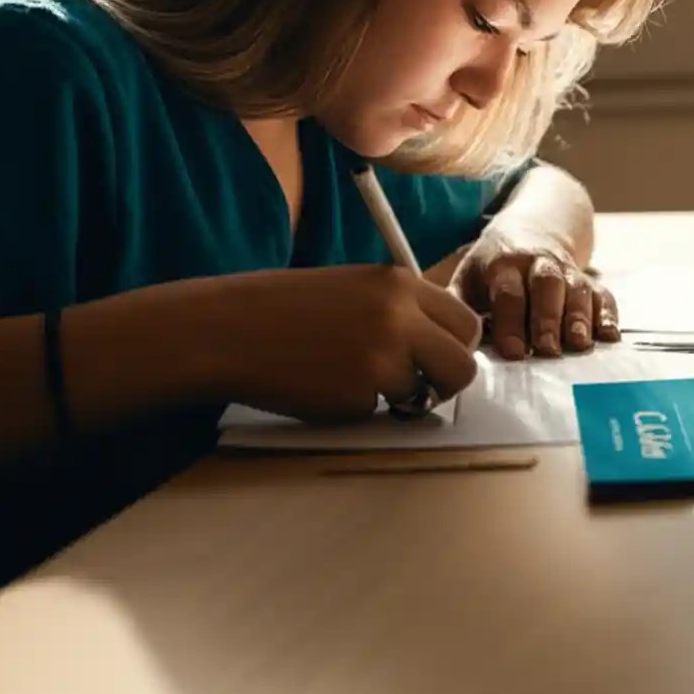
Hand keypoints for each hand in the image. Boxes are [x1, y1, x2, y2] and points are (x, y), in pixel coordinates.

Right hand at [213, 265, 480, 422]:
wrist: (229, 330)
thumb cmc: (286, 310)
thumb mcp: (355, 289)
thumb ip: (401, 310)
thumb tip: (441, 344)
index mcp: (399, 284)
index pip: (465, 321)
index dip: (456, 346)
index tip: (437, 358)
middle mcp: (400, 316)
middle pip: (463, 363)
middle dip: (447, 382)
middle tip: (421, 387)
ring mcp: (383, 356)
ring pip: (427, 391)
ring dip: (404, 396)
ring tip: (361, 381)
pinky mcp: (362, 394)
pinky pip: (382, 409)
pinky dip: (362, 406)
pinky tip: (327, 386)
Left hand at [450, 230, 619, 359]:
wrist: (534, 228)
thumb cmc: (495, 267)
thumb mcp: (470, 276)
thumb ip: (458, 305)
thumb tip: (443, 336)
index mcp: (503, 264)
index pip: (508, 293)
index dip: (510, 321)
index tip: (513, 351)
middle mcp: (538, 264)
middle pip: (546, 287)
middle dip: (547, 318)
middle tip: (548, 350)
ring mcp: (566, 271)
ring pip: (577, 289)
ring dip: (579, 317)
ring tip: (579, 344)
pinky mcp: (588, 280)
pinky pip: (602, 294)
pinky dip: (608, 314)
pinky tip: (609, 336)